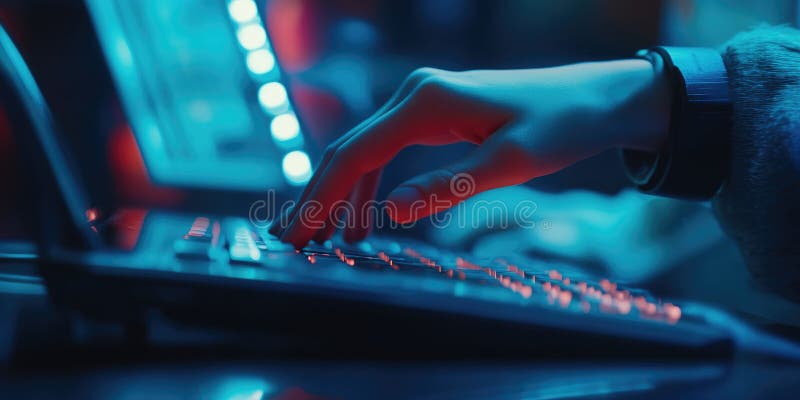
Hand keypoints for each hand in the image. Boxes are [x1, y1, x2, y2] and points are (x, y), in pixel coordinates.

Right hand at [273, 60, 670, 247]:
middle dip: (317, 198)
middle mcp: (413, 94)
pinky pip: (386, 150)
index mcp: (425, 103)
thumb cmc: (561, 127)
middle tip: (291, 243)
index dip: (320, 198)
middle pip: (348, 150)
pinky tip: (366, 218)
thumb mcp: (508, 163)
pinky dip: (369, 185)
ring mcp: (421, 100)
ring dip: (339, 195)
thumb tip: (388, 215)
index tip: (295, 236)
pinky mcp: (433, 112)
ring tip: (320, 241)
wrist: (595, 97)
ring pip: (363, 151)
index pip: (355, 155)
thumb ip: (446, 187)